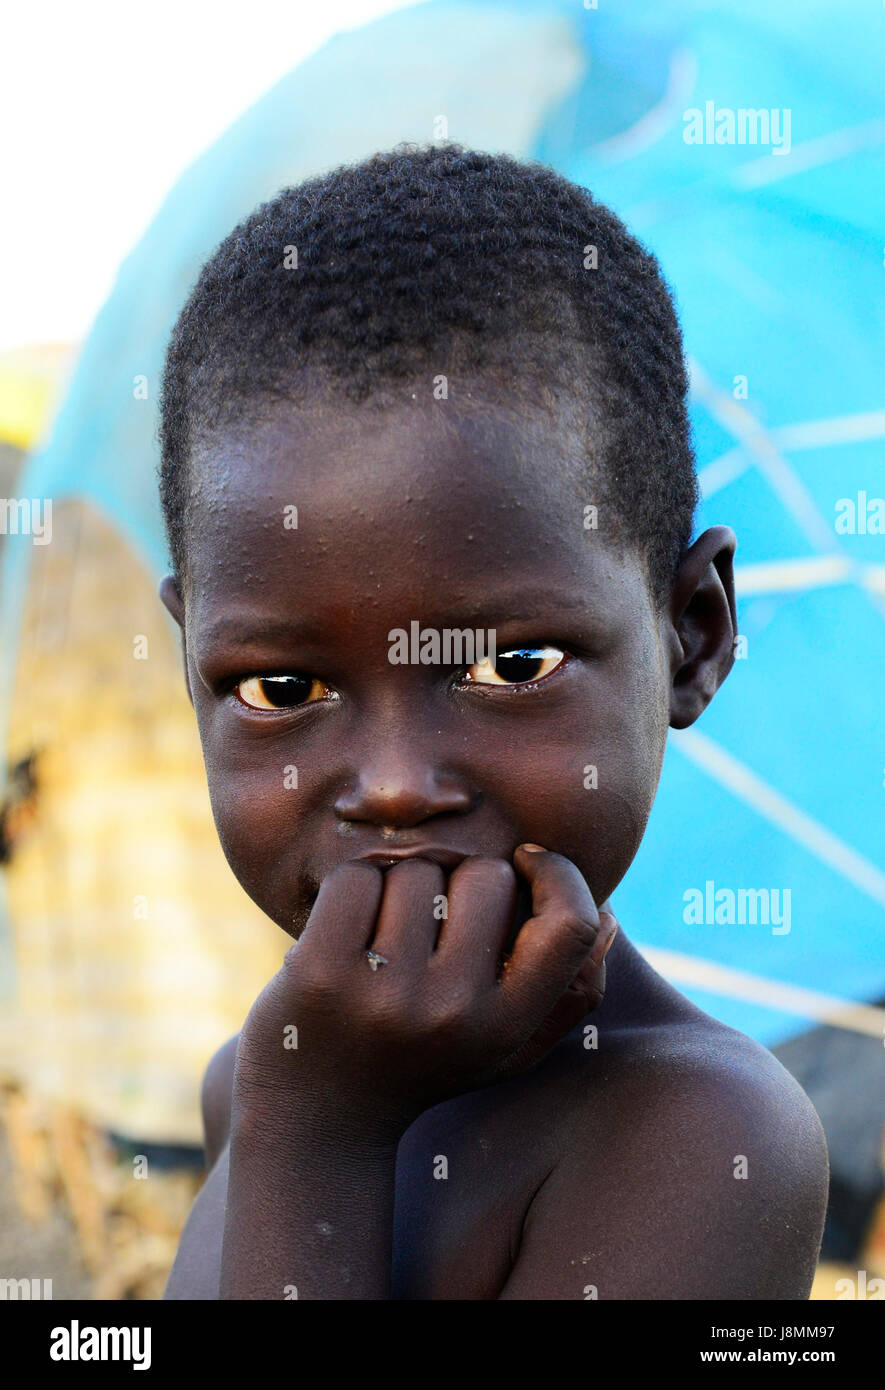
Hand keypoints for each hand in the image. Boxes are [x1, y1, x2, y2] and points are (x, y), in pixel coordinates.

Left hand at [232, 846, 617, 1142]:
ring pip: (417, 869)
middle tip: (435, 915)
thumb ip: (567, 993)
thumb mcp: (505, 1048)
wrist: (316, 1121)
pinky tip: (347, 929)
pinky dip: (353, 887)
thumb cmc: (424, 1065)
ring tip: (387, 933)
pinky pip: (356, 877)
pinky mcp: (319, 970)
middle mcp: (450, 1012)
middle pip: (486, 876)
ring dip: (403, 883)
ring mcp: (382, 993)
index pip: (569, 926)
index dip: (558, 875)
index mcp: (505, 1027)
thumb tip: (608, 916)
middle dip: (462, 878)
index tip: (527, 863)